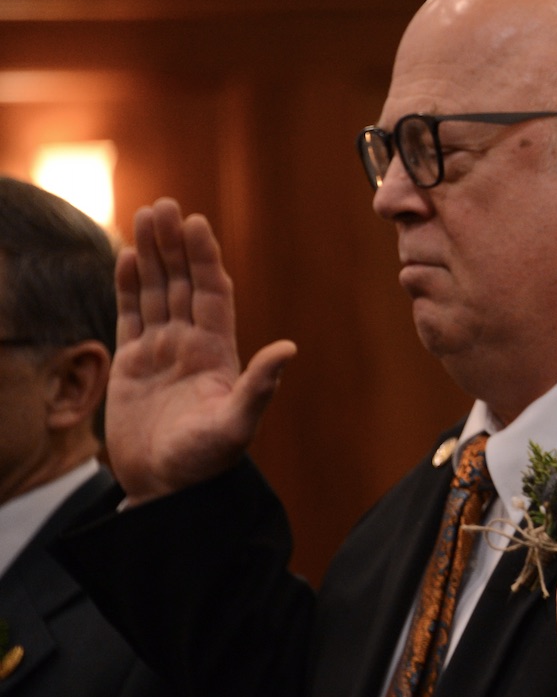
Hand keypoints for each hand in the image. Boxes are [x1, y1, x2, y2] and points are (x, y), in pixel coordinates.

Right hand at [107, 198, 296, 502]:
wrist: (168, 490)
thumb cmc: (206, 463)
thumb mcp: (237, 424)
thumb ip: (260, 385)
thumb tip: (289, 347)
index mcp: (218, 353)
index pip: (212, 293)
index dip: (205, 259)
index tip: (198, 224)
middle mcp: (191, 345)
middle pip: (183, 283)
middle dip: (176, 246)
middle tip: (166, 206)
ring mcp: (160, 352)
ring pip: (156, 293)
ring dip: (153, 256)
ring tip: (147, 215)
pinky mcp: (132, 365)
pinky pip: (130, 315)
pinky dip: (128, 286)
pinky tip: (127, 255)